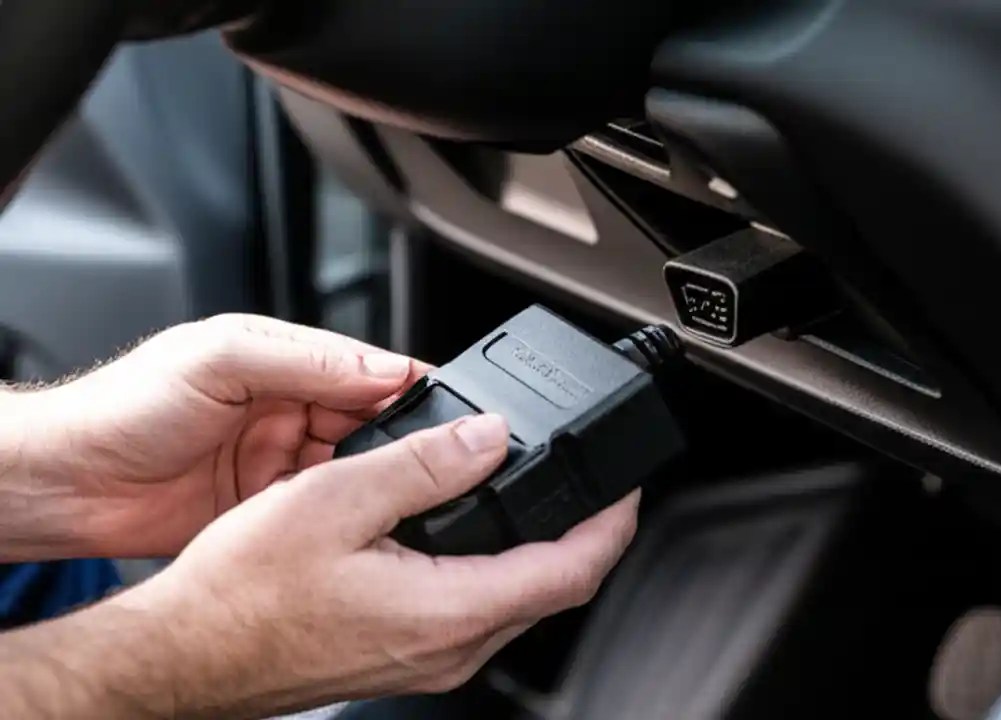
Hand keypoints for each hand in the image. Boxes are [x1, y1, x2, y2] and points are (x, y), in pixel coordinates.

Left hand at [9, 314, 429, 558]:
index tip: (447, 406)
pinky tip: (353, 520)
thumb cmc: (122, 409)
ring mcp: (279, 462)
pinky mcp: (267, 510)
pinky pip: (324, 511)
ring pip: (354, 471)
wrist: (66, 486)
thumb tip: (382, 367)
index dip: (405, 386)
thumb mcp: (220, 361)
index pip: (367, 368)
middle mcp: (287, 410)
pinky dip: (343, 516)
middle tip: (424, 458)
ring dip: (373, 480)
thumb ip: (306, 362)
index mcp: (281, 362)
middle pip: (372, 423)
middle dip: (398, 439)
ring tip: (387, 488)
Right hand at [94, 415, 639, 718]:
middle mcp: (450, 649)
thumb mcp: (334, 501)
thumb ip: (425, 465)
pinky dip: (497, 567)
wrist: (183, 654)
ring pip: (517, 601)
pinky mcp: (405, 656)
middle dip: (586, 534)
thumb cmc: (240, 595)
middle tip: (595, 482)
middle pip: (554, 589)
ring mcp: (429, 660)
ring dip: (541, 550)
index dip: (613, 522)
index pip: (573, 571)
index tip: (628, 483)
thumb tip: (491, 437)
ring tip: (544, 495)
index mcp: (449, 610)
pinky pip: (478, 610)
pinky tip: (476, 532)